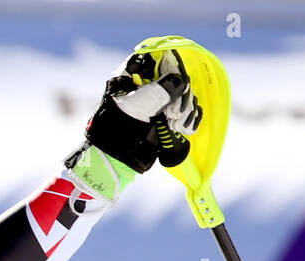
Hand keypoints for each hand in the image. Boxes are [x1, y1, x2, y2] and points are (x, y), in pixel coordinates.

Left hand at [74, 48, 202, 174]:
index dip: (171, 63)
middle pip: (174, 76)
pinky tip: (186, 129)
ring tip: (176, 126)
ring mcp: (157, 100)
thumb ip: (160, 90)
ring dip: (186, 108)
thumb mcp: (137, 107)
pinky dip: (189, 117)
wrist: (114, 159)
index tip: (178, 78)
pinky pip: (186, 109)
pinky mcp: (166, 115)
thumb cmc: (118, 130)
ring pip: (183, 93)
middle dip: (180, 94)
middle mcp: (146, 85)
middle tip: (173, 114)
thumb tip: (181, 81)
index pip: (156, 56)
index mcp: (131, 76)